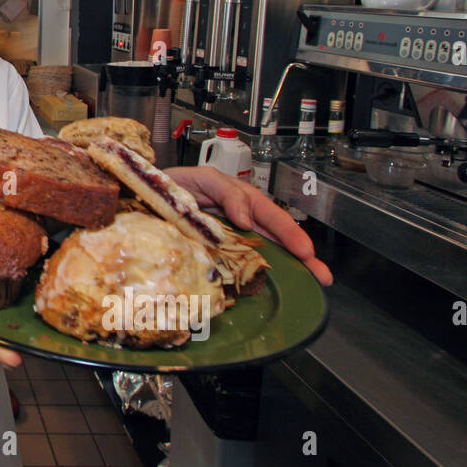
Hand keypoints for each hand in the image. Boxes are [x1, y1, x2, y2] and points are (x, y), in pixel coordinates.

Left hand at [165, 166, 331, 285]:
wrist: (144, 196)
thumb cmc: (172, 185)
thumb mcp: (198, 178)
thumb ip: (224, 192)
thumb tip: (246, 218)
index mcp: (238, 200)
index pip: (269, 215)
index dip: (287, 232)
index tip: (304, 250)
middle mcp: (241, 219)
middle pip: (276, 236)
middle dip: (302, 254)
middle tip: (322, 273)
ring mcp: (231, 237)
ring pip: (266, 250)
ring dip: (292, 267)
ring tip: (316, 281)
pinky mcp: (218, 252)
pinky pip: (243, 263)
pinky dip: (261, 274)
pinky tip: (278, 287)